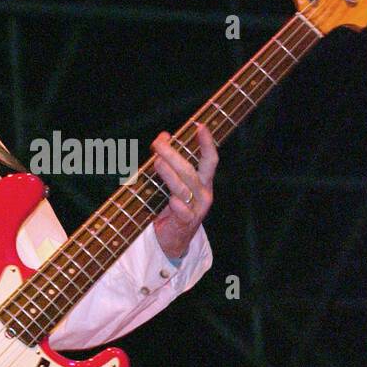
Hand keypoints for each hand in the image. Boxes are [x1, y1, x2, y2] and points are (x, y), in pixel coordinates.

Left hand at [150, 123, 216, 260]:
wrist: (174, 240)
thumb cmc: (174, 207)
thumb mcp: (174, 182)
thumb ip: (171, 160)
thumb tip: (164, 136)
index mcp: (203, 182)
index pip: (209, 160)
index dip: (206, 143)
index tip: (200, 127)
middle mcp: (203, 194)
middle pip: (190, 171)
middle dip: (173, 155)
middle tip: (158, 143)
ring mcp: (196, 209)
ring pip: (184, 189)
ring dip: (169, 174)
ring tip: (157, 162)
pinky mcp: (186, 223)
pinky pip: (183, 212)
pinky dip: (177, 205)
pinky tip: (172, 200)